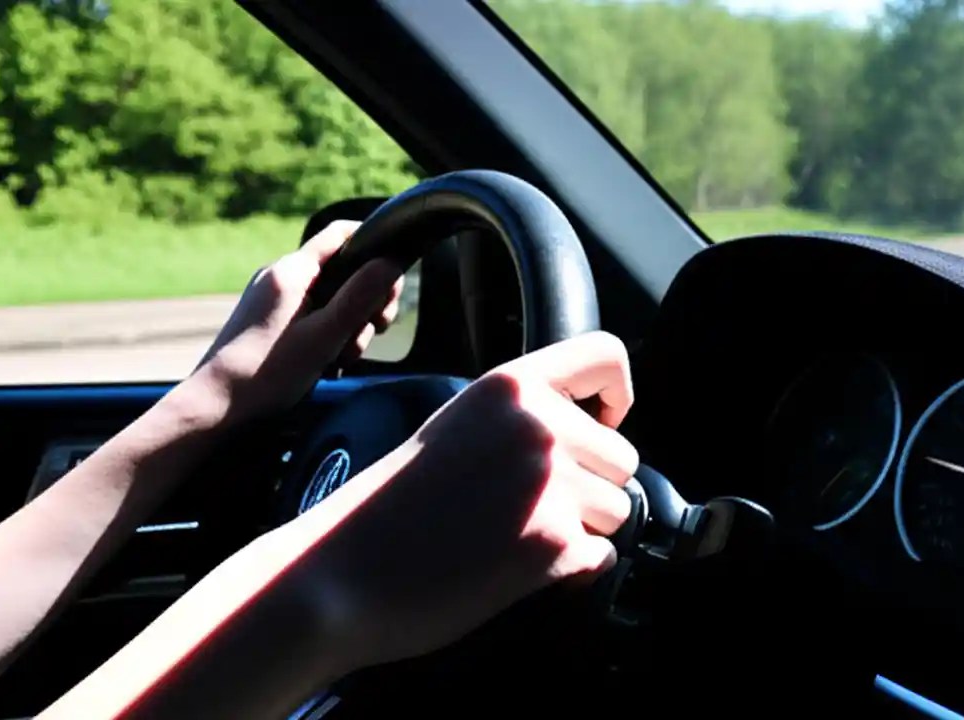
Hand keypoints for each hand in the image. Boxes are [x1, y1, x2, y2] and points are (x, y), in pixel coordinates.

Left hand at [192, 221, 403, 423]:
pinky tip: (326, 363)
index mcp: (291, 271)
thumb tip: (392, 263)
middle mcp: (279, 276)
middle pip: (342, 270)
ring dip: (348, 326)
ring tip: (341, 359)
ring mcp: (272, 298)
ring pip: (330, 298)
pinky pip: (312, 315)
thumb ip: (360, 297)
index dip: (375, 245)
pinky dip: (327, 335)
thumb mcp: (324, 336)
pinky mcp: (268, 320)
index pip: (342, 233)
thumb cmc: (267, 374)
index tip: (393, 279)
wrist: (215, 407)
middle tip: (376, 330)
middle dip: (366, 300)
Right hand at [293, 331, 637, 671]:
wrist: (341, 572)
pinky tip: (515, 567)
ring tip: (513, 536)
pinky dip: (571, 570)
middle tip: (527, 506)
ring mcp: (552, 486)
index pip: (607, 356)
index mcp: (510, 386)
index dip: (616, 394)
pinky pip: (603, 556)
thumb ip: (519, 416)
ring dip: (581, 529)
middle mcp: (539, 426)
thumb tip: (587, 431)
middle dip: (591, 486)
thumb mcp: (455, 425)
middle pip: (622, 456)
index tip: (601, 422)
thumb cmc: (389, 507)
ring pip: (618, 510)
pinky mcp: (555, 546)